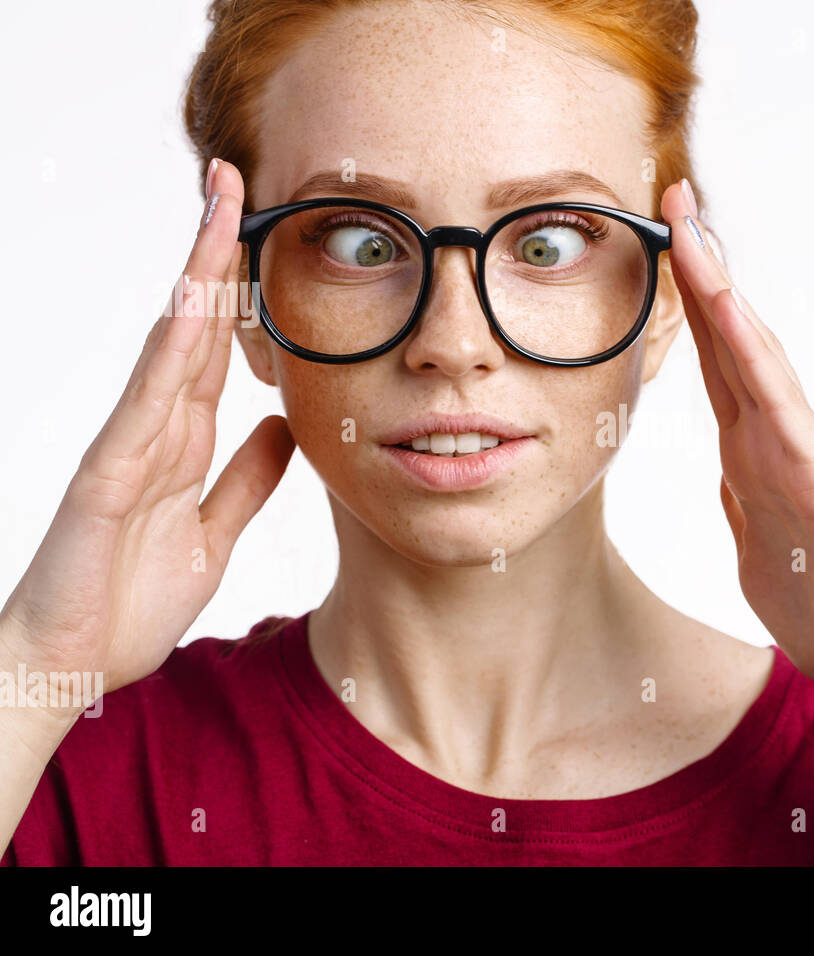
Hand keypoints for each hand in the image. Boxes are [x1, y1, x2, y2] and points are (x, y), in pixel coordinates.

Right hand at [0, 160, 295, 714]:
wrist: (72, 667)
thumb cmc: (129, 601)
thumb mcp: (213, 534)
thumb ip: (246, 480)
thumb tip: (282, 425)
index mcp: (179, 442)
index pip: (215, 349)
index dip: (240, 291)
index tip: (266, 234)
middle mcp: (152, 429)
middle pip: (192, 326)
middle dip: (216, 255)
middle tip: (238, 181)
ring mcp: (126, 447)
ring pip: (168, 345)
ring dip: (195, 280)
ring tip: (220, 212)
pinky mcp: (105, 479)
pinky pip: (144, 406)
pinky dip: (168, 355)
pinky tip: (190, 309)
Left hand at [659, 182, 813, 700]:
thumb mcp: (759, 543)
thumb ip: (745, 499)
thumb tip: (729, 472)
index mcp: (752, 453)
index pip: (712, 363)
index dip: (682, 305)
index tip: (656, 245)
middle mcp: (775, 439)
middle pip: (728, 340)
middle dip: (699, 269)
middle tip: (673, 198)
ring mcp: (801, 454)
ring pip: (755, 359)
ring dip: (722, 293)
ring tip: (695, 230)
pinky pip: (782, 412)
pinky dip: (757, 361)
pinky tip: (732, 316)